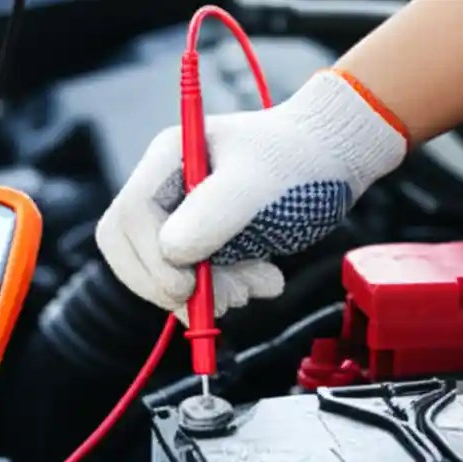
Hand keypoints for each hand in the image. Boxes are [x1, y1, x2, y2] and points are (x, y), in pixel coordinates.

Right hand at [95, 71, 406, 316]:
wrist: (332, 160)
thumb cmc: (298, 161)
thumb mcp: (257, 184)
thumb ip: (212, 215)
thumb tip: (170, 253)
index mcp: (169, 158)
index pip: (130, 216)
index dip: (150, 258)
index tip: (187, 287)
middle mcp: (167, 187)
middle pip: (131, 249)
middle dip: (170, 285)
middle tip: (220, 301)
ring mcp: (182, 216)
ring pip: (164, 272)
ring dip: (209, 293)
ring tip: (258, 285)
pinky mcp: (202, 242)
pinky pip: (194, 281)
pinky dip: (226, 292)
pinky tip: (263, 280)